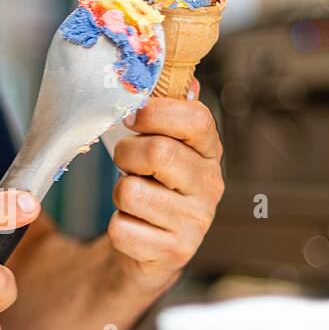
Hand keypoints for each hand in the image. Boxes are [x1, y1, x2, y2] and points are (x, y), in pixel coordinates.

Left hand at [109, 82, 223, 293]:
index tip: (132, 118)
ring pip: (132, 192)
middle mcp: (210, 186)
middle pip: (159, 152)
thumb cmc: (153, 188)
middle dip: (127, 154)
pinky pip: (123, 230)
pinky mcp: (175, 252)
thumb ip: (169, 114)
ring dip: (119, 194)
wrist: (151, 250)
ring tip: (133, 199)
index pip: (196, 119)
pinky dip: (118, 228)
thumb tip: (184, 76)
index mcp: (209, 152)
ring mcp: (195, 222)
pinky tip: (134, 227)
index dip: (158, 112)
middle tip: (125, 162)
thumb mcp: (164, 147)